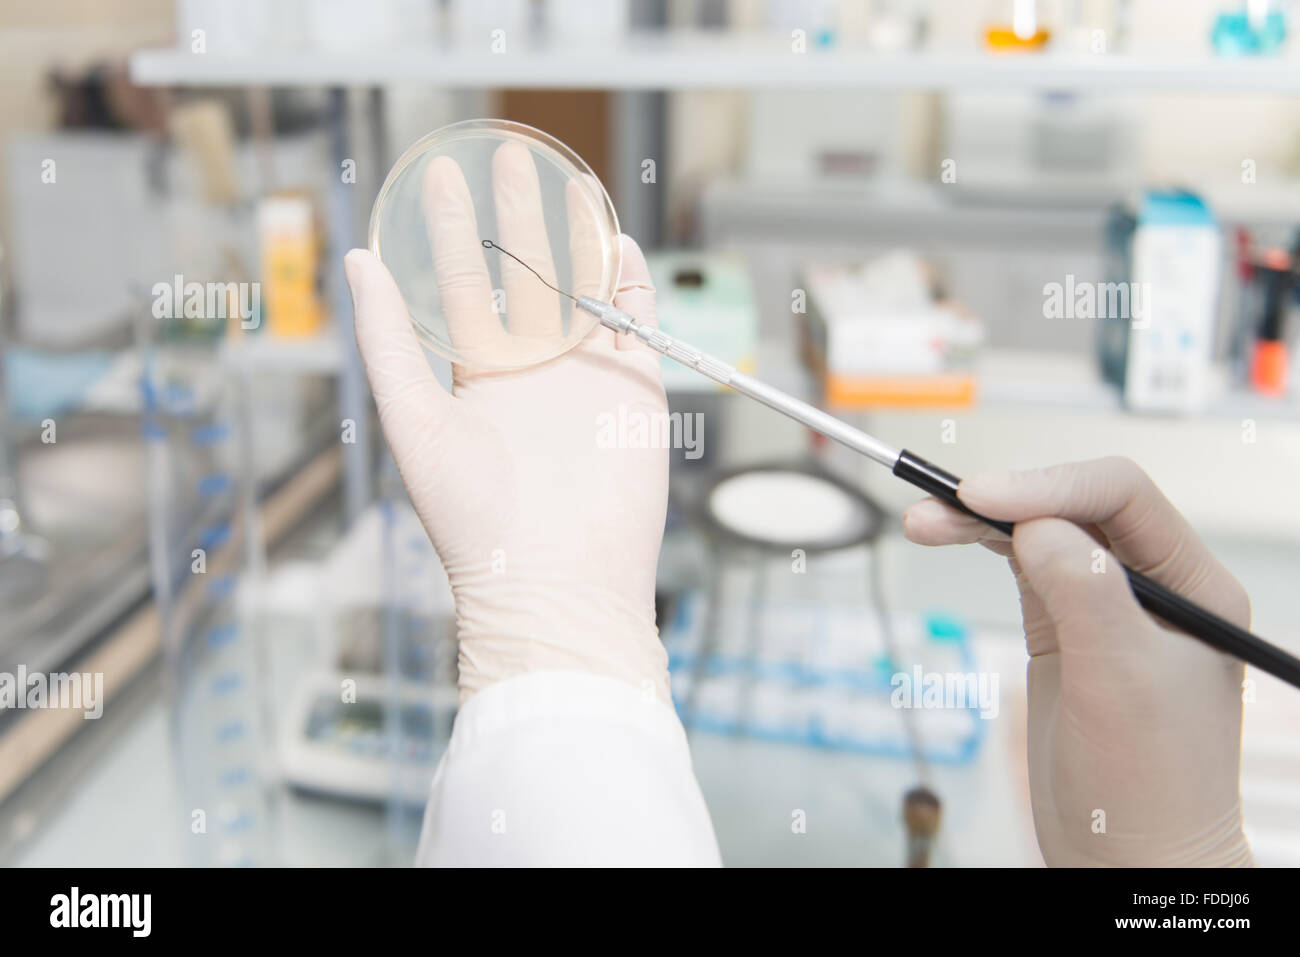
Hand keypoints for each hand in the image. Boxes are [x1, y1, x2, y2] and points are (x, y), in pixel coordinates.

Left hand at [345, 143, 670, 702]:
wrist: (557, 583)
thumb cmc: (474, 518)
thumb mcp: (415, 420)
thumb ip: (389, 340)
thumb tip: (358, 262)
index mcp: (477, 378)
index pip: (464, 286)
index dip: (451, 232)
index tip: (441, 178)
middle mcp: (531, 374)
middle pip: (526, 276)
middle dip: (517, 217)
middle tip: (509, 155)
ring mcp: (585, 380)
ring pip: (583, 291)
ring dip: (576, 238)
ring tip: (566, 181)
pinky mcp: (634, 392)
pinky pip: (635, 323)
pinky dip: (630, 282)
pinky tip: (616, 240)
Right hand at [903, 457, 1252, 865]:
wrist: (1128, 857)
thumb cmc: (1150, 783)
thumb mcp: (1120, 679)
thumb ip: (1084, 591)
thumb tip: (1037, 525)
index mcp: (1193, 584)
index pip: (1122, 497)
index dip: (1049, 487)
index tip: (982, 497)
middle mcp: (1151, 583)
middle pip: (1073, 506)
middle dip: (1005, 500)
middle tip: (936, 507)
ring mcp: (1103, 604)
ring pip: (1039, 532)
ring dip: (980, 521)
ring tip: (921, 522)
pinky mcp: (1063, 628)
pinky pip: (1021, 566)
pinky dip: (981, 548)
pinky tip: (948, 537)